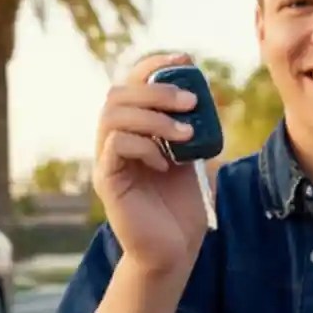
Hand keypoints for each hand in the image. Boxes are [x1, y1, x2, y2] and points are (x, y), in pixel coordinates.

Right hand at [93, 52, 209, 271]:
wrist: (174, 252)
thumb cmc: (182, 208)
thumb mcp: (194, 160)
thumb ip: (192, 129)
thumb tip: (206, 96)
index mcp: (133, 130)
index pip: (131, 83)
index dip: (154, 64)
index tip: (185, 60)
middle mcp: (113, 140)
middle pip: (118, 93)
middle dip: (156, 90)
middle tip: (191, 103)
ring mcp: (106, 160)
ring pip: (113, 115)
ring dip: (153, 116)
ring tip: (186, 133)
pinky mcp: (106, 181)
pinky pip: (115, 146)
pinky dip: (144, 146)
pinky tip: (166, 162)